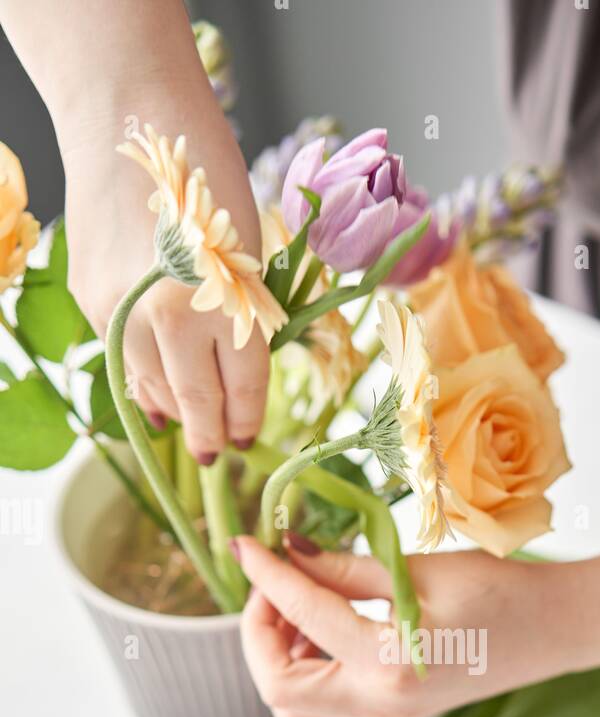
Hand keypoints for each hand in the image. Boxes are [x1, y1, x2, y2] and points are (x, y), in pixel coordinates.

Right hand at [62, 85, 268, 461]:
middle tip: (218, 455)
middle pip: (196, 404)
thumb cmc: (206, 178)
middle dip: (210, 436)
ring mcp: (123, 312)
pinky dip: (139, 379)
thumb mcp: (248, 252)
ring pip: (151, 391)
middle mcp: (171, 318)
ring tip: (187, 428)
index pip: (244, 388)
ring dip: (172, 414)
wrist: (130, 117)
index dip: (248, 420)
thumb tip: (232, 380)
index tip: (248, 438)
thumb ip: (242, 319)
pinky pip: (119, 359)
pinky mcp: (90, 299)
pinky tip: (152, 389)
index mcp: (228, 304)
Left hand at [234, 535, 580, 716]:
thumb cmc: (502, 592)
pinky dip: (308, 672)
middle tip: (275, 584)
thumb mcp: (418, 571)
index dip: (267, 576)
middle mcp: (381, 705)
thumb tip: (288, 551)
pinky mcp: (392, 714)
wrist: (558, 629)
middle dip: (260, 634)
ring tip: (302, 607)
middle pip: (278, 688)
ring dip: (281, 659)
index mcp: (389, 665)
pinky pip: (325, 709)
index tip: (246, 545)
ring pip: (295, 708)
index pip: (302, 617)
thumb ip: (346, 569)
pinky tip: (326, 630)